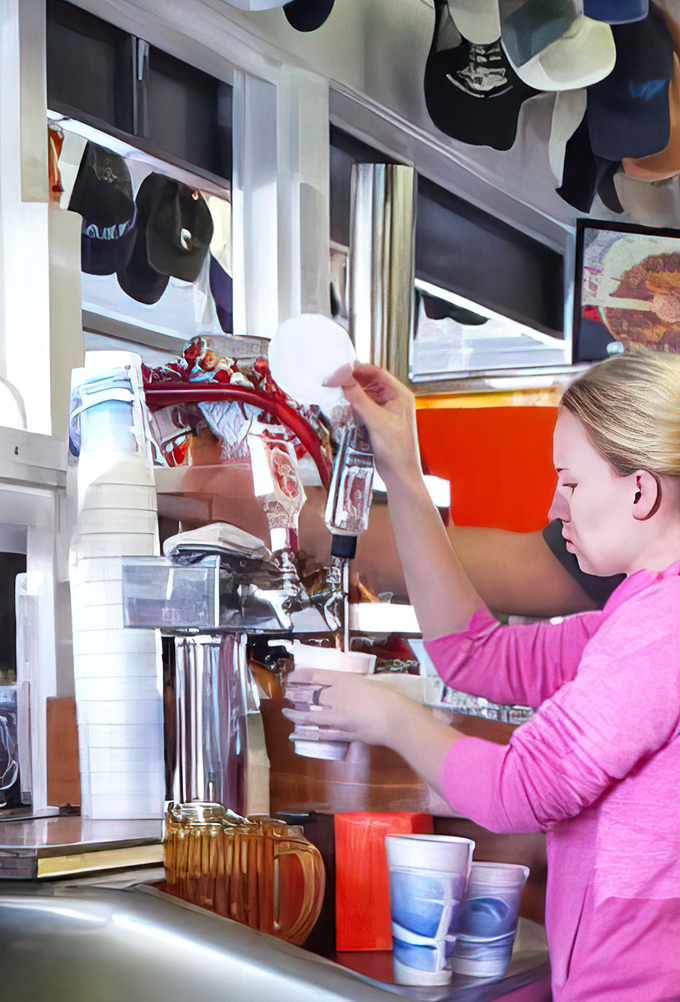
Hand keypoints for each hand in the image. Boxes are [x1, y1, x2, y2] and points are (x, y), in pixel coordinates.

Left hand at [283, 668, 421, 748]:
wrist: (397, 718)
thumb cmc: (388, 697)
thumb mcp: (368, 682)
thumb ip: (351, 684)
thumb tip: (341, 685)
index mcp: (344, 681)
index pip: (314, 676)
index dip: (299, 677)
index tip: (292, 678)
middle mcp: (337, 697)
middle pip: (308, 695)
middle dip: (295, 695)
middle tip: (288, 695)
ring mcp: (339, 717)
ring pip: (310, 716)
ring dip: (296, 715)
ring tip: (288, 713)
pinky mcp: (344, 733)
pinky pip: (322, 734)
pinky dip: (310, 733)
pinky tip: (302, 732)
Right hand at [323, 362, 420, 481]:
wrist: (399, 473)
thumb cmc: (398, 450)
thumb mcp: (376, 420)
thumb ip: (359, 399)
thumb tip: (345, 380)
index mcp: (399, 394)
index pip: (376, 372)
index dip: (356, 369)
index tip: (339, 371)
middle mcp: (393, 400)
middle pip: (368, 382)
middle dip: (350, 381)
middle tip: (332, 381)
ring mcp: (385, 411)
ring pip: (364, 395)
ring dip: (350, 393)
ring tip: (335, 392)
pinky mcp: (377, 422)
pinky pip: (362, 408)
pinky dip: (352, 406)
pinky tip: (343, 407)